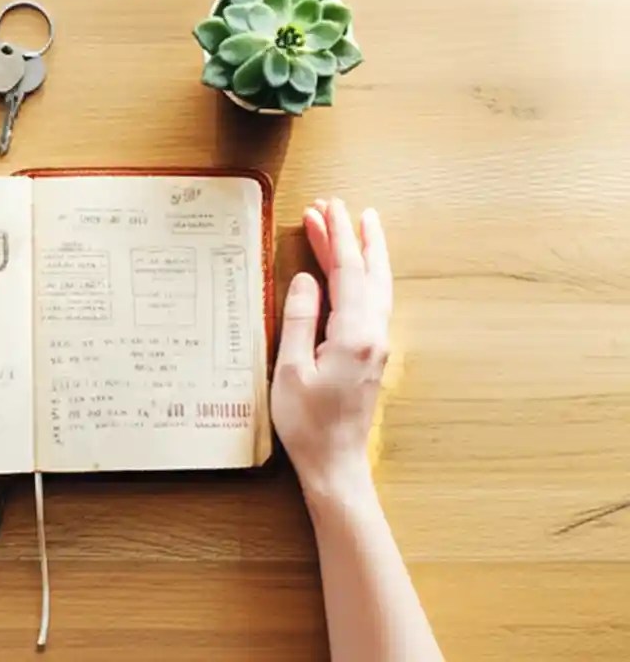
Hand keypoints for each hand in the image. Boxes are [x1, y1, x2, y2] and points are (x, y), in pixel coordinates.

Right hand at [272, 199, 392, 500]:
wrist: (335, 464)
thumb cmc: (307, 423)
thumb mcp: (291, 368)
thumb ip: (299, 319)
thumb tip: (306, 279)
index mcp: (354, 334)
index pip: (347, 272)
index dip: (336, 237)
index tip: (327, 208)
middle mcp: (374, 334)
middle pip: (368, 272)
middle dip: (353, 237)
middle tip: (337, 206)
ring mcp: (377, 344)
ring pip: (377, 286)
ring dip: (365, 254)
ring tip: (357, 225)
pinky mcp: (373, 355)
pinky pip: (374, 302)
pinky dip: (365, 277)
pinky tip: (356, 273)